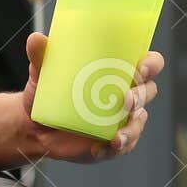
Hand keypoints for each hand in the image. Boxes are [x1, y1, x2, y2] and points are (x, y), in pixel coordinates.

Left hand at [21, 32, 163, 162]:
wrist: (35, 126)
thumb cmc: (46, 93)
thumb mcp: (42, 75)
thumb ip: (40, 57)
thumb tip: (36, 39)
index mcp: (117, 71)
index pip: (148, 64)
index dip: (152, 64)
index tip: (140, 66)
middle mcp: (126, 94)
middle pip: (149, 91)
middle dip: (142, 95)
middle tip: (126, 99)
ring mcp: (122, 119)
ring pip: (139, 121)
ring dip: (132, 127)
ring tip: (117, 136)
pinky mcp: (112, 142)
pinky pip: (123, 145)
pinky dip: (115, 147)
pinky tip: (102, 148)